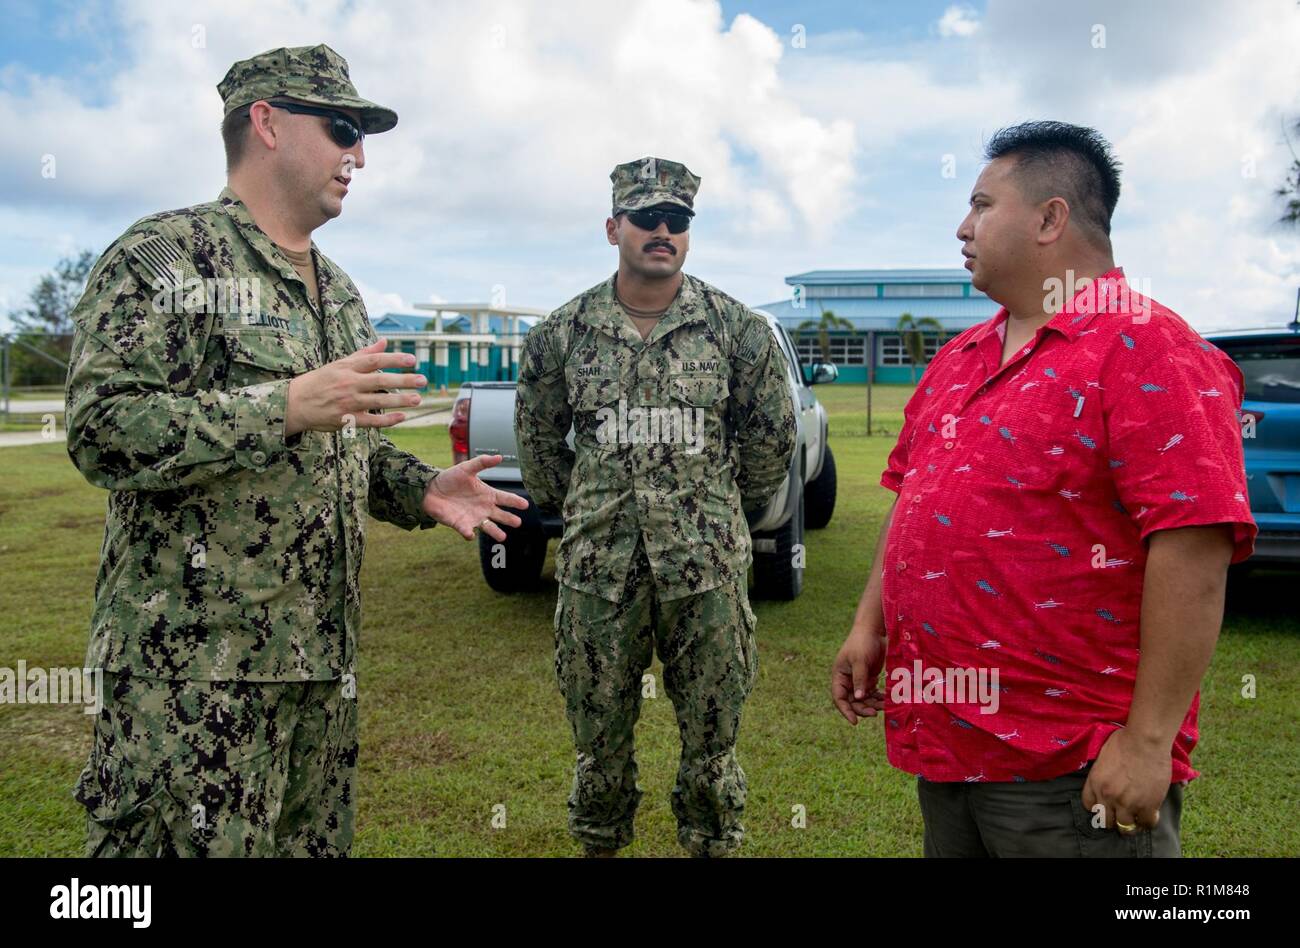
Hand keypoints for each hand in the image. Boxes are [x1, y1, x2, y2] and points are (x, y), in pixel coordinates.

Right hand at [285, 338, 425, 435]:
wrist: (295, 402)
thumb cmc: (320, 381)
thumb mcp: (340, 363)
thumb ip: (364, 354)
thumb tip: (385, 341)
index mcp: (348, 367)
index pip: (375, 360)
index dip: (395, 359)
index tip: (412, 360)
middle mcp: (349, 383)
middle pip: (381, 380)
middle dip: (404, 380)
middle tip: (423, 380)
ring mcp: (349, 402)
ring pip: (379, 401)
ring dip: (400, 400)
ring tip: (418, 399)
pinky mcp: (347, 419)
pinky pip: (372, 420)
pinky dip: (388, 420)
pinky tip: (402, 417)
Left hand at [423, 454, 529, 539]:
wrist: (431, 490)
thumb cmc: (450, 478)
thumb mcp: (466, 468)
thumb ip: (482, 463)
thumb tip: (499, 457)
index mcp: (487, 494)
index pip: (505, 498)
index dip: (515, 501)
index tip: (525, 504)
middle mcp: (483, 508)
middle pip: (501, 515)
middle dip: (509, 519)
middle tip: (518, 522)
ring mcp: (473, 517)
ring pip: (488, 527)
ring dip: (495, 532)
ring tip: (502, 537)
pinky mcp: (461, 524)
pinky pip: (467, 531)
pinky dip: (469, 533)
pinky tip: (471, 534)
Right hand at [831, 625, 886, 723]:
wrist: (873, 630)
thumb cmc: (862, 643)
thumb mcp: (860, 661)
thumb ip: (859, 679)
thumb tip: (858, 698)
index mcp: (839, 675)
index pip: (839, 697)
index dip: (845, 710)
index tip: (855, 721)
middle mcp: (847, 680)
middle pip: (852, 701)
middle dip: (863, 708)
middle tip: (875, 713)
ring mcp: (859, 680)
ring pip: (864, 699)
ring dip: (873, 704)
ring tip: (884, 707)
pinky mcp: (869, 678)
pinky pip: (872, 693)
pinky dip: (878, 698)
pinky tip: (886, 701)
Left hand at [1082, 728, 1171, 833]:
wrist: (1144, 741)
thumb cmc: (1125, 741)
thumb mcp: (1103, 756)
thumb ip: (1102, 772)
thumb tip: (1109, 778)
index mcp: (1095, 782)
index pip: (1089, 805)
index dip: (1098, 807)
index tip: (1106, 806)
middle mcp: (1107, 796)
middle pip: (1106, 821)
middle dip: (1114, 819)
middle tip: (1123, 815)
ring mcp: (1127, 803)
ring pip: (1125, 827)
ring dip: (1131, 824)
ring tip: (1137, 818)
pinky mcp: (1147, 806)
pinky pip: (1147, 824)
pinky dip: (1149, 821)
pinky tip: (1151, 813)